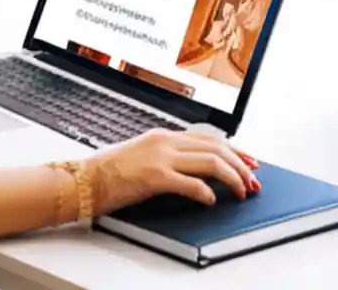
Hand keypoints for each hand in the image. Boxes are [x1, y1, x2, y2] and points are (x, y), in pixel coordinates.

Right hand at [84, 129, 260, 213]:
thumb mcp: (141, 155)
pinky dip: (206, 192)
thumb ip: (165, 156)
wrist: (84, 180)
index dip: (234, 149)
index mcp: (162, 136)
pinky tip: (211, 201)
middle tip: (253, 180)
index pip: (208, 137)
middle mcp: (164, 142)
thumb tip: (192, 169)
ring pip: (211, 162)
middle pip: (216, 147)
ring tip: (241, 191)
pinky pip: (191, 183)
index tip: (249, 160)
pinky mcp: (154, 177)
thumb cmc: (108, 172)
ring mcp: (160, 157)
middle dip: (241, 164)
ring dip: (232, 177)